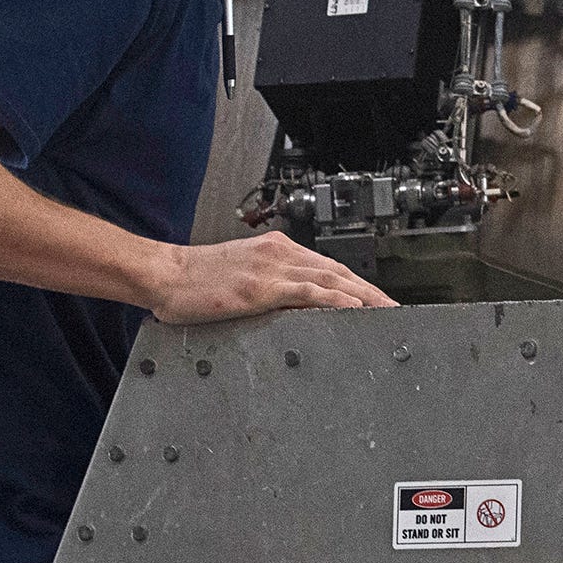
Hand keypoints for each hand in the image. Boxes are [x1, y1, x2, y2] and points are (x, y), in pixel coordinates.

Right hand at [146, 233, 394, 322]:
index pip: (329, 267)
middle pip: (338, 271)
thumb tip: (297, 308)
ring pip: (331, 279)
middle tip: (397, 309)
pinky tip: (354, 308)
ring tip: (388, 312)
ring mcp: (272, 269)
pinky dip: (335, 298)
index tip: (379, 300)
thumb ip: (272, 288)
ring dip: (365, 296)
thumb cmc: (197, 280)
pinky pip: (307, 292)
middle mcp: (280, 253)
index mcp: (277, 250)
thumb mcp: (243, 278)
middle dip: (372, 291)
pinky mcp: (261, 287)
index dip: (358, 284)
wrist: (165, 275)